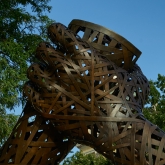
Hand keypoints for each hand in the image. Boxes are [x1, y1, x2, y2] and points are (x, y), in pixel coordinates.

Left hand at [23, 23, 148, 140]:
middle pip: (42, 49)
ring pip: (32, 69)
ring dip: (36, 69)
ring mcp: (53, 88)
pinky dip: (31, 89)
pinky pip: (28, 91)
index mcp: (83, 54)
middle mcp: (64, 67)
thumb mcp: (136, 80)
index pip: (58, 31)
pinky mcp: (47, 107)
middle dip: (44, 50)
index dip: (55, 31)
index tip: (56, 34)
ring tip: (41, 73)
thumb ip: (131, 68)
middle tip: (48, 56)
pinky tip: (35, 90)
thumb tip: (132, 65)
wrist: (118, 133)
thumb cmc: (129, 105)